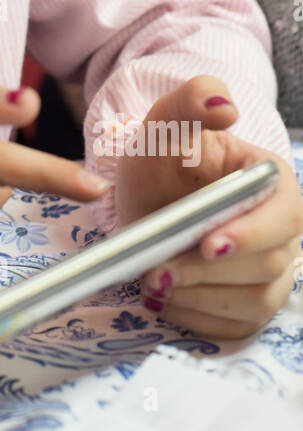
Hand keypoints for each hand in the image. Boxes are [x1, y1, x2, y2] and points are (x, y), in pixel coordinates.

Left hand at [113, 75, 302, 338]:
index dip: (251, 234)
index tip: (208, 243)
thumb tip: (223, 104)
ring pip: (255, 302)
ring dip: (200, 297)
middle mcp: (284, 231)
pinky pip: (236, 328)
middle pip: (267, 265)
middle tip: (158, 268)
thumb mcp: (165, 123)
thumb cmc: (163, 159)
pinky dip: (198, 318)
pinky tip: (166, 298)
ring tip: (154, 279)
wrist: (146, 200)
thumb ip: (189, 101)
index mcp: (275, 184)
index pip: (284, 217)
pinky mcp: (249, 305)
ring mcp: (272, 272)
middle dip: (208, 271)